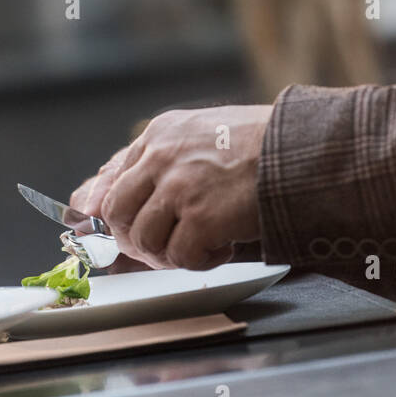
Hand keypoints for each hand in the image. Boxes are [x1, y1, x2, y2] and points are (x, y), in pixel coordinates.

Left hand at [71, 105, 271, 270]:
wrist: (300, 148)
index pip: (112, 182)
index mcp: (160, 134)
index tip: (129, 233)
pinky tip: (224, 246)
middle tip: (167, 246)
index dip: (118, 215)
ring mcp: (178, 187)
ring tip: (203, 244)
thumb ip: (156, 162)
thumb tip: (95, 200)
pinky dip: (201, 262)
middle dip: (137, 239)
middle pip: (117, 213)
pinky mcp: (200, 218)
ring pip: (144, 241)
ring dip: (171, 253)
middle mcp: (161, 156)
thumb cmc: (260, 144)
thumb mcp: (201, 135)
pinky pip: (180, 258)